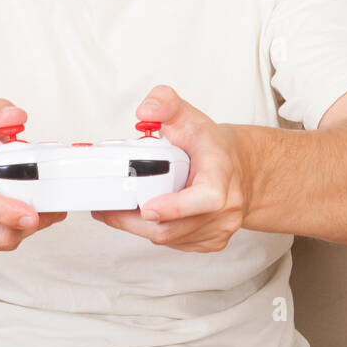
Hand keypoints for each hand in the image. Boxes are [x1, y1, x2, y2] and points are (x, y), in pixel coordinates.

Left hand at [92, 86, 251, 252]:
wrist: (240, 169)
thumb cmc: (212, 146)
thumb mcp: (189, 115)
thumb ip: (165, 103)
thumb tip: (145, 111)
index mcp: (222, 174)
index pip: (207, 197)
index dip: (176, 207)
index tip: (147, 208)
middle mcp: (227, 205)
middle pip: (176, 226)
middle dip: (136, 221)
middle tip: (106, 209)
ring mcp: (221, 227)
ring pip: (171, 238)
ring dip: (140, 228)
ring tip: (117, 210)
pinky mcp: (212, 241)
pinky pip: (176, 244)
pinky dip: (154, 232)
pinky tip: (141, 217)